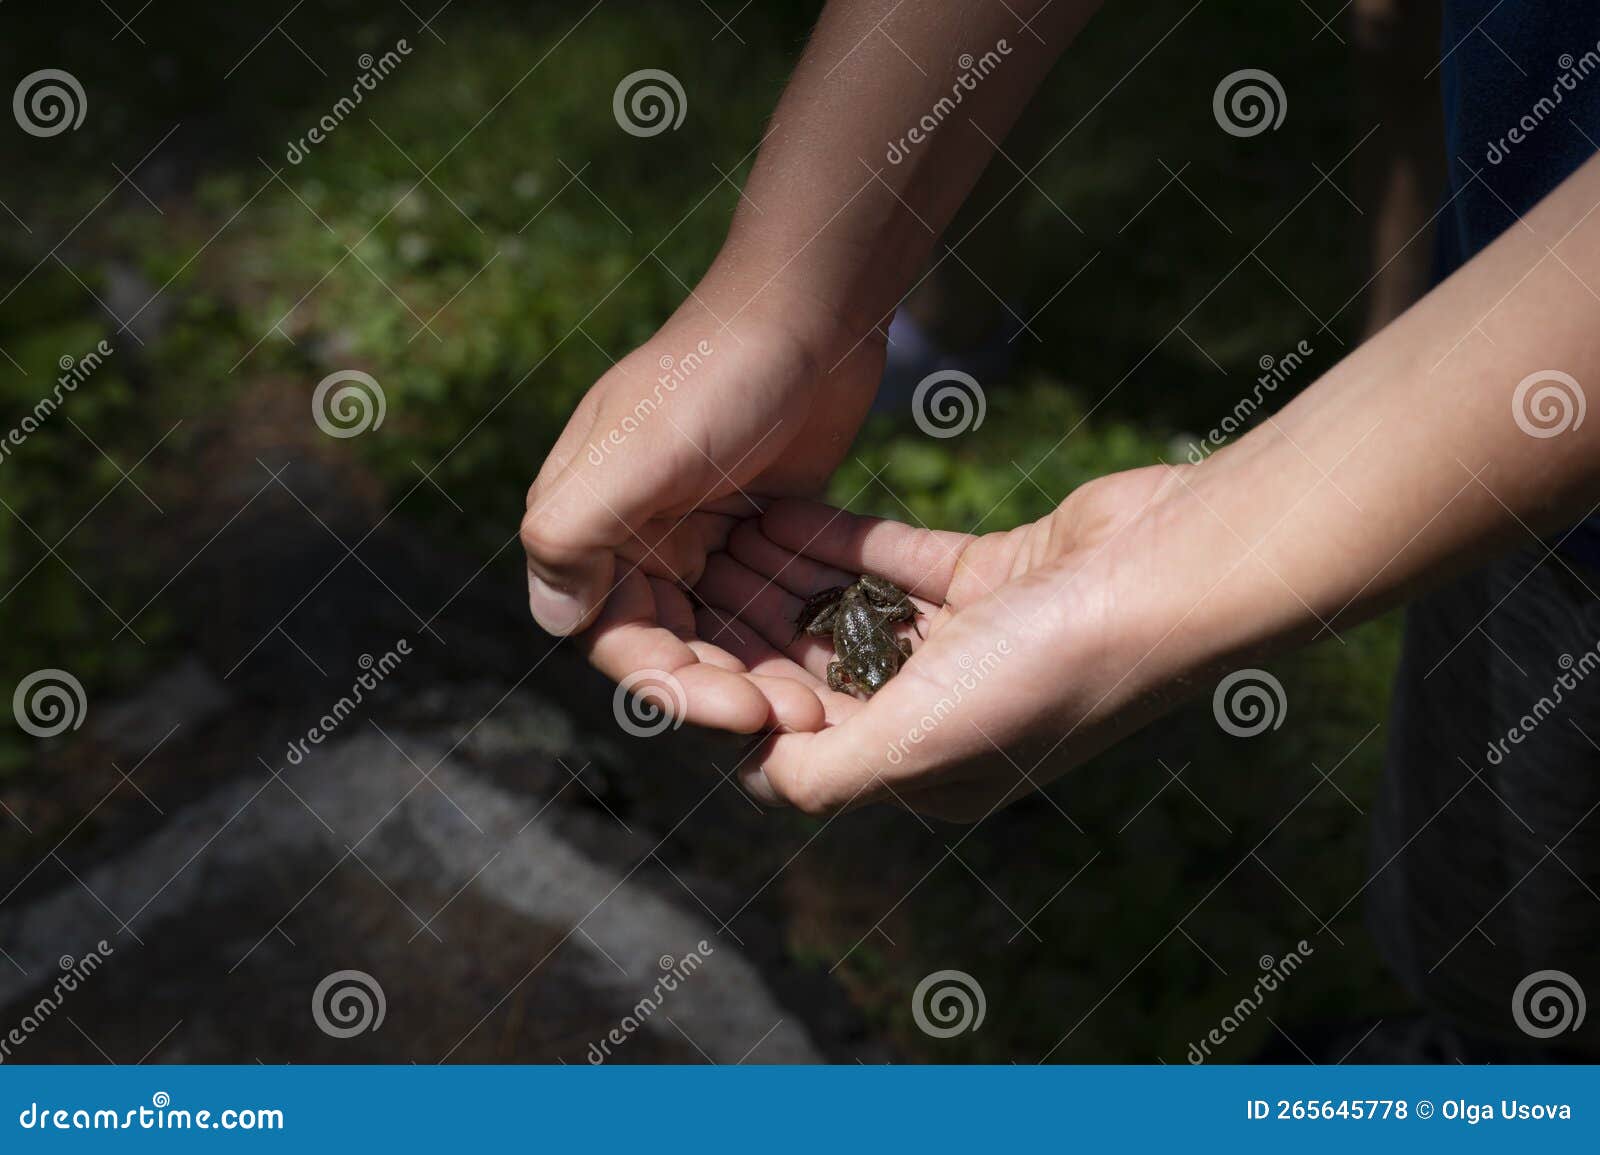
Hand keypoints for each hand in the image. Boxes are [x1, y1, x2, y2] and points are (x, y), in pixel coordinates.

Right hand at [521, 287, 883, 728]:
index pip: (616, 636)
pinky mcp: (757, 526)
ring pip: (726, 632)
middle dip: (731, 688)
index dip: (673, 685)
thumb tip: (553, 621)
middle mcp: (635, 535)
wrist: (808, 309)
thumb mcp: (637, 449)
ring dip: (767, 670)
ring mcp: (699, 532)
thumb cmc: (716, 373)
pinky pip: (767, 599)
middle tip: (800, 720)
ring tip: (826, 702)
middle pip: (676, 645)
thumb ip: (576, 532)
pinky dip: (793, 631)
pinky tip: (840, 661)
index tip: (742, 710)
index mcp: (588, 520)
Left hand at [688, 464, 1196, 820]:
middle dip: (754, 630)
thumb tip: (751, 777)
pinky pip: (896, 562)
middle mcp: (947, 714)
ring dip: (788, 579)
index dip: (742, 702)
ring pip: (853, 612)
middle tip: (686, 579)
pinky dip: (842, 541)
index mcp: (928, 771)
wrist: (1163, 578)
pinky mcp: (991, 577)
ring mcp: (972, 644)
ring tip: (720, 535)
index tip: (679, 650)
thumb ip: (824, 770)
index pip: (808, 747)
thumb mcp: (915, 744)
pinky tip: (781, 511)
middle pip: (824, 673)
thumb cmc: (1038, 673)